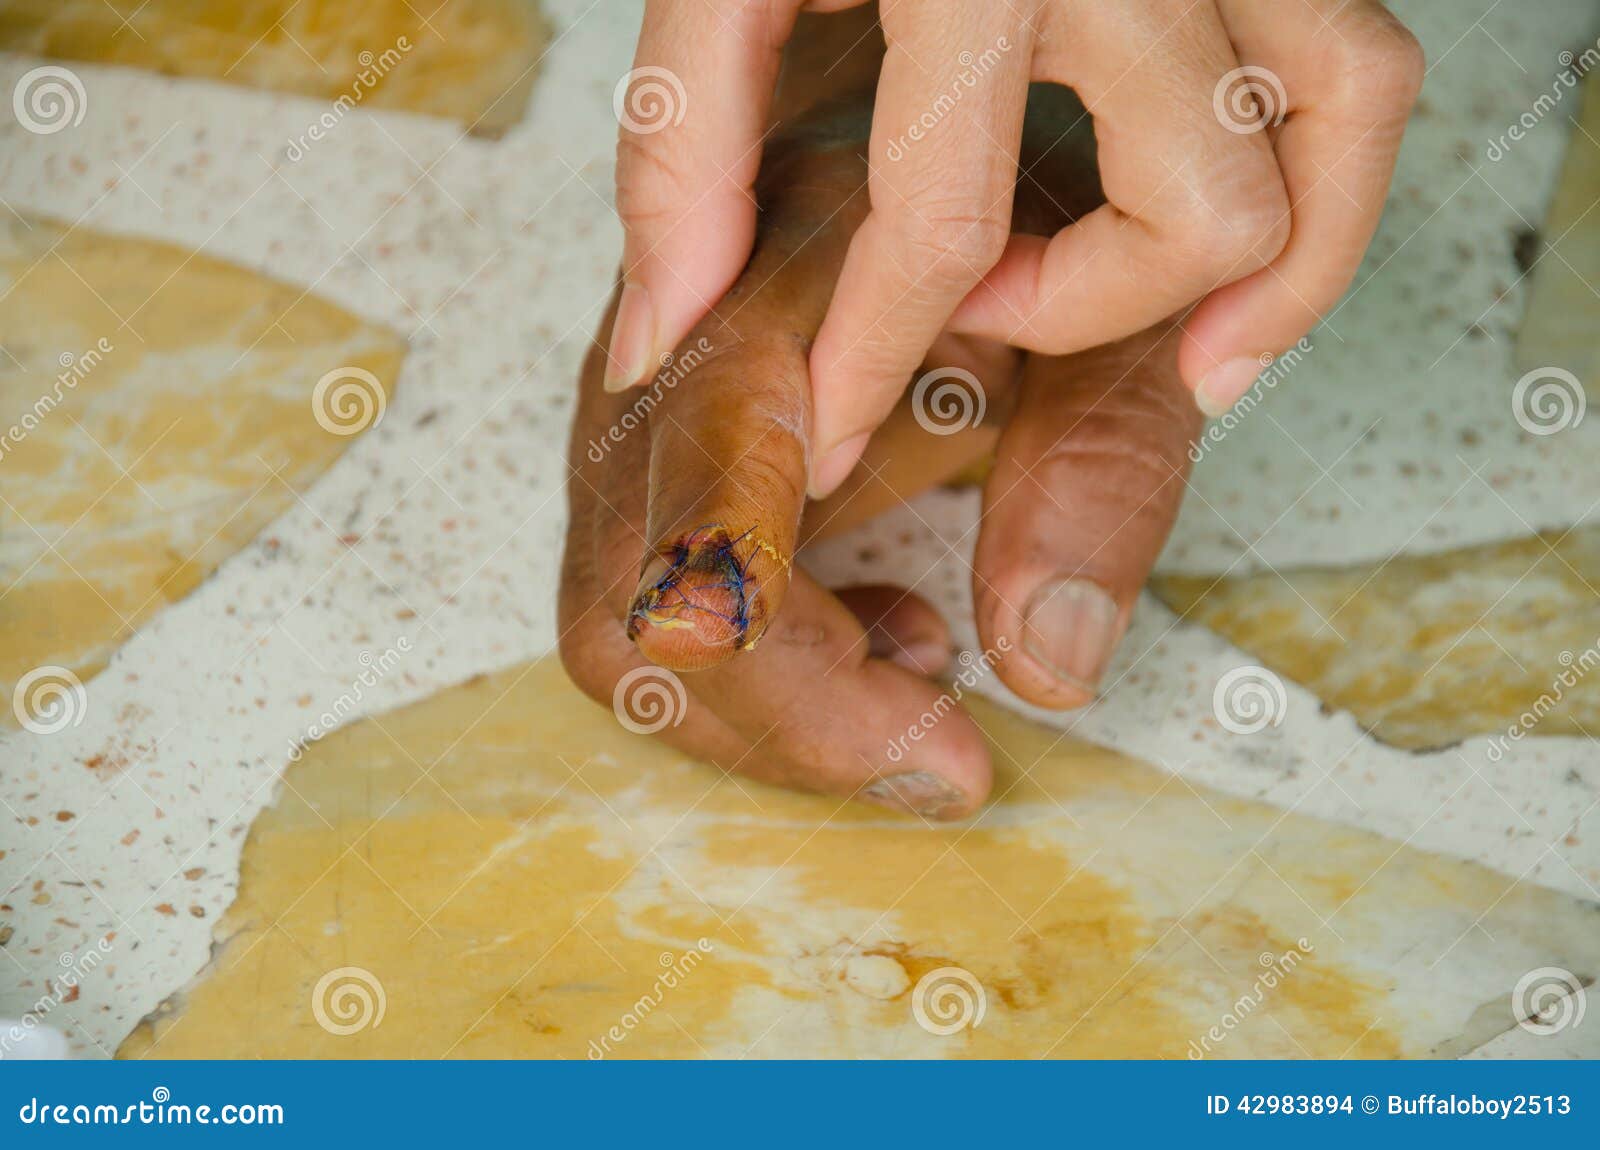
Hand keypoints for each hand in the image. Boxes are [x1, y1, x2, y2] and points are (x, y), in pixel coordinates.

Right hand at [560, 88, 1197, 818]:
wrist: (964, 102)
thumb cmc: (1047, 200)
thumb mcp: (1120, 320)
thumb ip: (1095, 473)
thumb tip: (1040, 669)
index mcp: (778, 303)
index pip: (709, 542)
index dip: (809, 691)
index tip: (947, 756)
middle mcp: (672, 348)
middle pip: (629, 612)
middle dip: (781, 726)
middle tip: (936, 758)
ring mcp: (644, 389)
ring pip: (615, 617)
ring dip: (762, 701)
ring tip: (914, 669)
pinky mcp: (657, 423)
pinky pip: (642, 583)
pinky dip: (756, 652)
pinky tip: (885, 624)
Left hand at [605, 1, 1421, 496]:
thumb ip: (684, 141)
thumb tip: (672, 321)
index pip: (945, 222)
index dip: (876, 356)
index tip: (832, 425)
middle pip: (1190, 212)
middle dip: (1077, 305)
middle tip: (980, 305)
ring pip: (1329, 134)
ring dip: (1263, 276)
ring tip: (1189, 358)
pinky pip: (1362, 73)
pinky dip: (1333, 190)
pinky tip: (1251, 278)